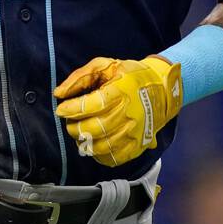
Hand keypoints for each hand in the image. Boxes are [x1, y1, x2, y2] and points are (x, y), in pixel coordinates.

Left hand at [54, 56, 182, 166]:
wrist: (163, 88)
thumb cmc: (132, 75)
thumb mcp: (106, 65)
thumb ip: (80, 77)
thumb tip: (59, 93)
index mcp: (121, 92)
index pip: (90, 106)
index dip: (71, 110)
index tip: (61, 109)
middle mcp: (129, 114)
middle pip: (93, 129)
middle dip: (74, 128)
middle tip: (70, 122)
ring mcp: (134, 132)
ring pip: (101, 146)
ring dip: (84, 142)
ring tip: (81, 133)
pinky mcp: (138, 145)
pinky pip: (114, 158)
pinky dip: (99, 155)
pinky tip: (94, 144)